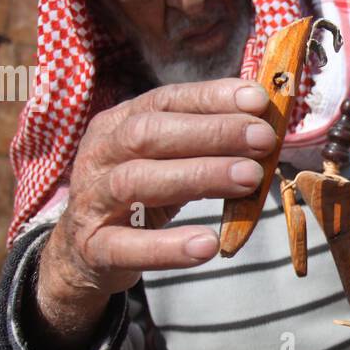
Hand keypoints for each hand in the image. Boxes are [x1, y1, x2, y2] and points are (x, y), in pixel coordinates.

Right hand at [31, 78, 276, 349]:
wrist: (83, 252)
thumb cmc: (139, 197)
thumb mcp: (166, 161)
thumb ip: (206, 144)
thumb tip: (265, 125)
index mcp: (118, 124)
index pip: (164, 100)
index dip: (211, 98)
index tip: (258, 99)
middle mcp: (100, 155)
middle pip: (147, 134)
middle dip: (211, 132)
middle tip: (263, 138)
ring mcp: (92, 201)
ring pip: (136, 182)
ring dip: (198, 176)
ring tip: (250, 178)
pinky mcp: (93, 248)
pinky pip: (126, 247)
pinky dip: (167, 246)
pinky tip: (207, 245)